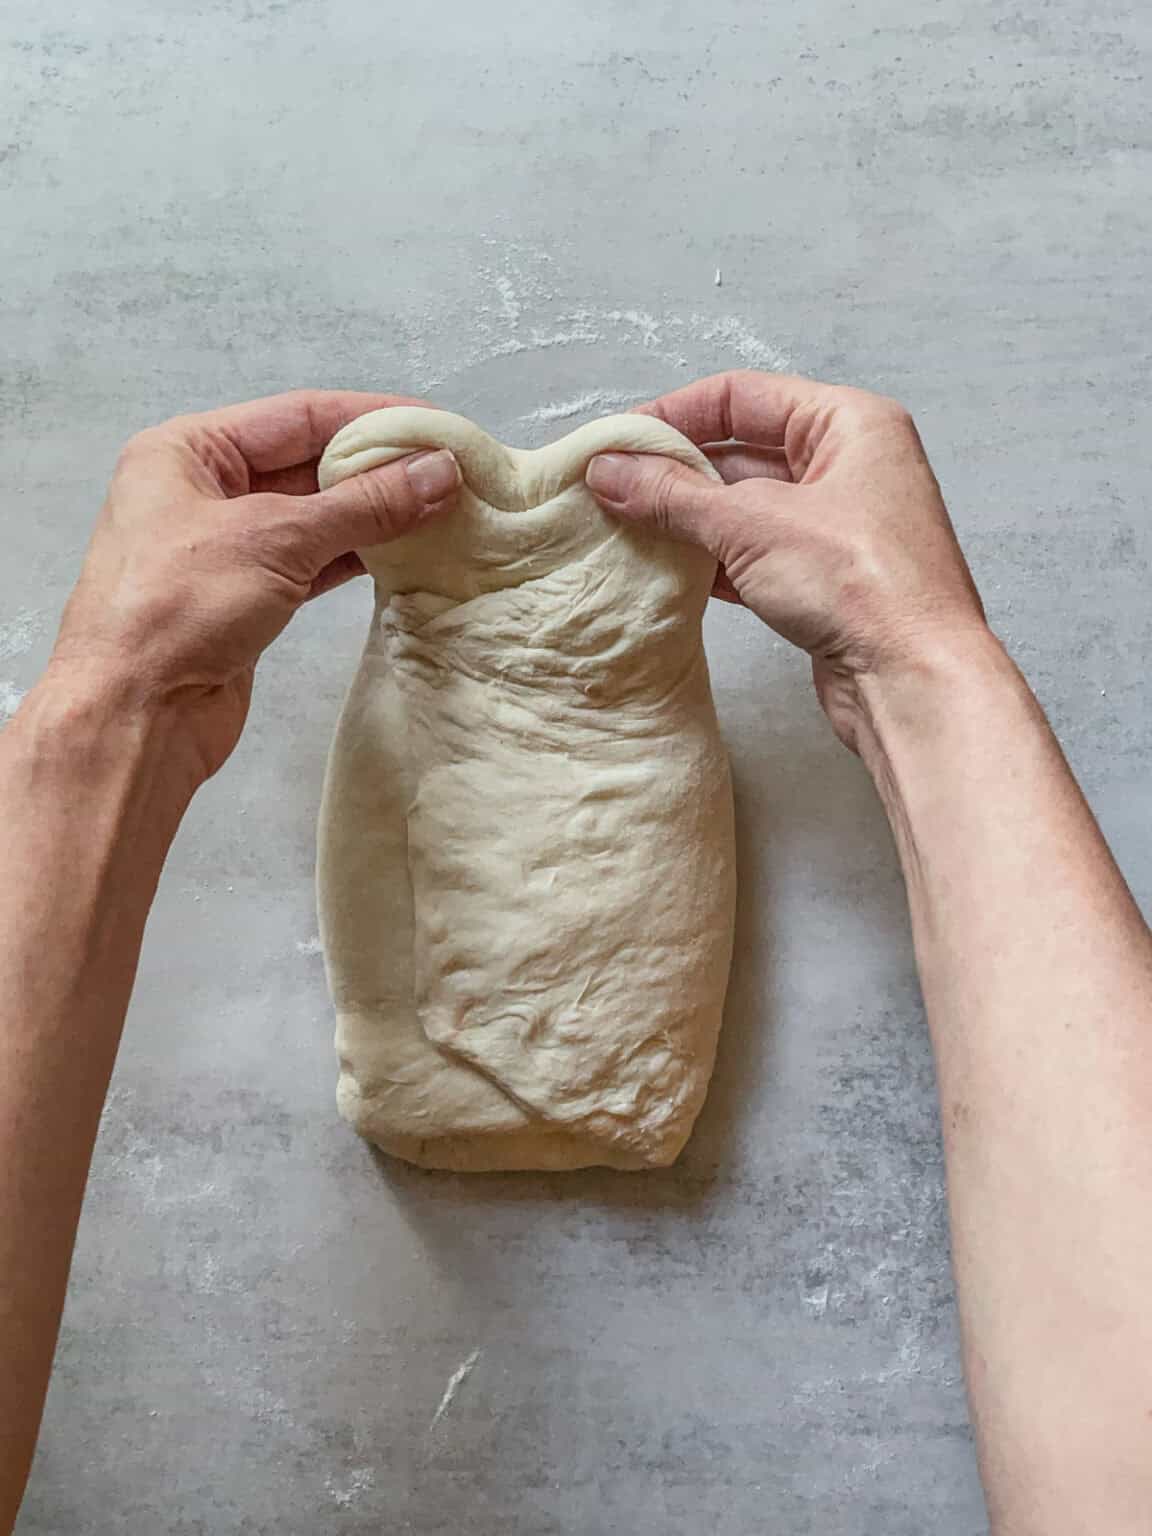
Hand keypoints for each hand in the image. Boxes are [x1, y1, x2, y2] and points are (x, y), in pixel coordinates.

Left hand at [47, 390, 460, 783]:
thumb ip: (365, 505)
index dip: (372, 418)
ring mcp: (225, 549)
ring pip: (315, 517)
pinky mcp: (247, 599)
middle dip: (379, 469)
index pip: (298, 416)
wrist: (133, 717)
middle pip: (308, 463)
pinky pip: (312, 562)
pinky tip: (405, 552)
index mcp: (188, 451)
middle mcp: (203, 490)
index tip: (440, 427)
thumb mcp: (275, 540)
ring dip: (376, 516)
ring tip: (444, 512)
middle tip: (453, 474)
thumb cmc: (178, 609)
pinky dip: (357, 556)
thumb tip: (440, 472)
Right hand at [585, 370, 988, 751]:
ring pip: (746, 507)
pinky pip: (756, 553)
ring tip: (626, 529)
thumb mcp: (753, 525)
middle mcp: (850, 465)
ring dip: (688, 520)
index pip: (742, 396)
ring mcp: (840, 526)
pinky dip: (712, 559)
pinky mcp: (827, 580)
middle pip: (742, 451)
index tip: (618, 442)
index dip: (674, 415)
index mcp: (849, 422)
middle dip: (675, 472)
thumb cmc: (862, 584)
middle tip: (611, 490)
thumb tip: (608, 472)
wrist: (915, 679)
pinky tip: (667, 569)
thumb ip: (673, 496)